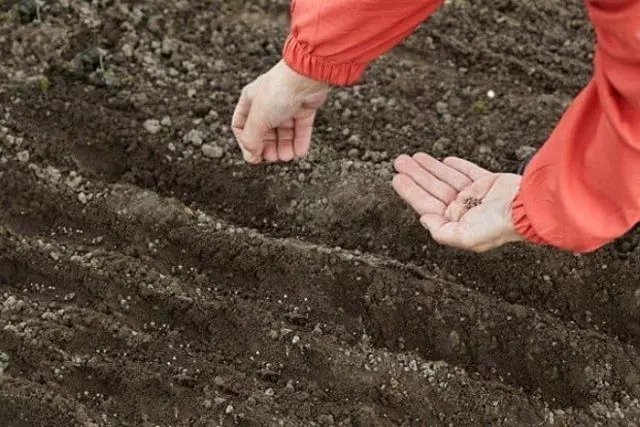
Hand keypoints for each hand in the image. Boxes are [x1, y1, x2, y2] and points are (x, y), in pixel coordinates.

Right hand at [232, 60, 329, 163]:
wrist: (305, 77)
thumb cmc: (278, 92)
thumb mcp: (258, 119)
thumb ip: (252, 140)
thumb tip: (250, 156)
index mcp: (250, 101)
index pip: (242, 126)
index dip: (246, 142)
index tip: (253, 155)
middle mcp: (267, 103)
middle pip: (264, 132)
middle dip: (268, 147)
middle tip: (273, 157)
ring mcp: (287, 106)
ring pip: (283, 133)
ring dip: (285, 147)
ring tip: (287, 156)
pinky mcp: (304, 109)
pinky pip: (300, 129)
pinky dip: (300, 142)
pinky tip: (299, 152)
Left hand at [392, 153, 523, 252]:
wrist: (530, 207)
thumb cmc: (500, 226)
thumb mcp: (466, 237)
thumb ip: (442, 232)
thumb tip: (423, 219)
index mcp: (456, 224)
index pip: (427, 205)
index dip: (410, 191)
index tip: (397, 178)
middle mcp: (464, 210)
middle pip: (433, 189)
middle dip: (416, 175)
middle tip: (399, 161)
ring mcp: (477, 196)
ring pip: (447, 179)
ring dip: (430, 167)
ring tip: (413, 156)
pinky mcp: (490, 183)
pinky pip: (468, 172)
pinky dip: (456, 166)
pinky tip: (443, 160)